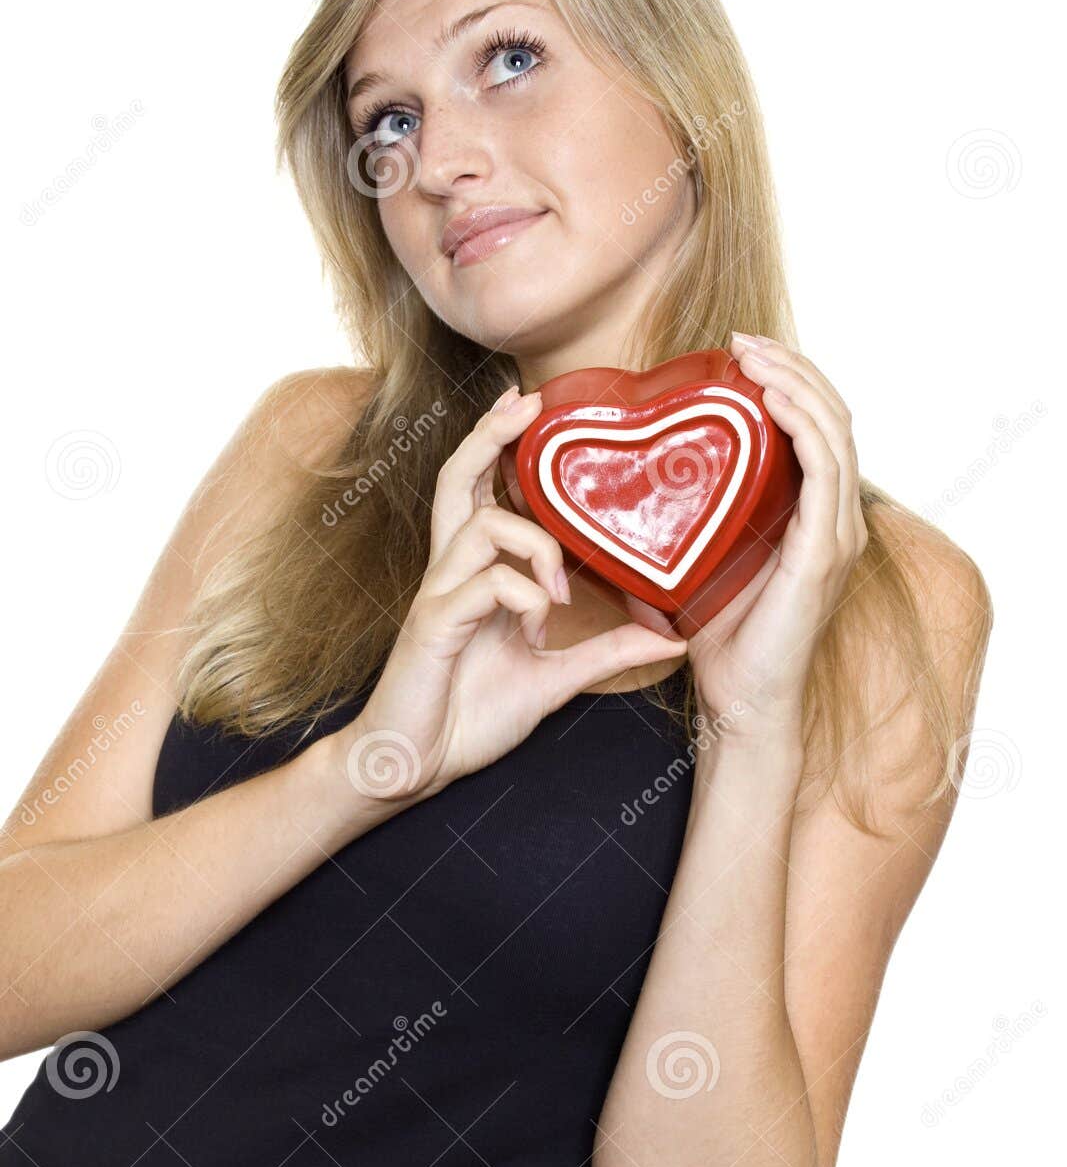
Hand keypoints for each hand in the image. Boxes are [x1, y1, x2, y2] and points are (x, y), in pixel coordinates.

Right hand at [342, 384, 688, 800]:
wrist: (414, 764)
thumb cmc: (469, 715)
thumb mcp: (553, 679)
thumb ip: (605, 653)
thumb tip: (669, 639)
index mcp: (473, 575)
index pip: (478, 490)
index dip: (498, 442)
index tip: (532, 405)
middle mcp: (450, 573)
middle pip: (456, 478)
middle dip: (490, 434)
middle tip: (527, 402)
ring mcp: (439, 596)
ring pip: (482, 527)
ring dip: (535, 547)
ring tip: (561, 594)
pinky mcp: (432, 626)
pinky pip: (485, 584)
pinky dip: (523, 596)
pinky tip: (538, 629)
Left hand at [685, 333, 868, 736]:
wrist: (739, 703)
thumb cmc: (718, 638)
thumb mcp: (700, 559)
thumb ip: (687, 519)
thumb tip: (630, 482)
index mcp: (814, 515)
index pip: (818, 427)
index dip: (789, 380)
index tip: (741, 353)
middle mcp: (837, 519)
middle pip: (833, 416)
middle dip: (792, 367)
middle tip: (743, 341)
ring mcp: (836, 534)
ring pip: (834, 432)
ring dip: (796, 383)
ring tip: (754, 356)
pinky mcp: (824, 553)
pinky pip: (824, 471)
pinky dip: (802, 426)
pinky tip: (772, 400)